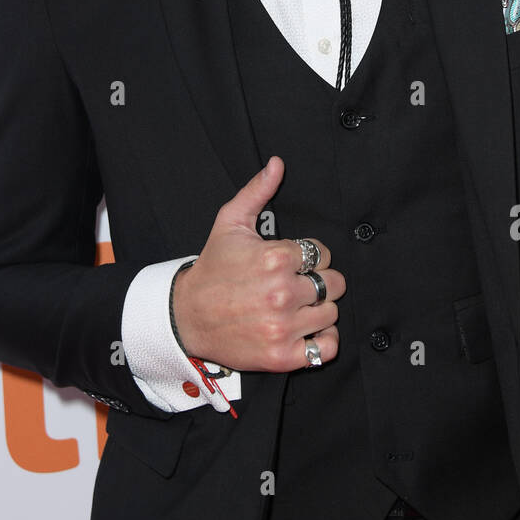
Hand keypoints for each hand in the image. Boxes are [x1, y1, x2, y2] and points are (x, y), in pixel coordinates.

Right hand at [172, 155, 344, 371]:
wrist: (186, 316)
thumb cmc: (212, 268)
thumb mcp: (230, 222)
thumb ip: (257, 191)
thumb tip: (277, 164)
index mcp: (275, 257)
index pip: (322, 253)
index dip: (309, 257)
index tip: (292, 263)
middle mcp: (283, 292)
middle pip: (333, 283)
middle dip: (318, 282)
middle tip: (296, 285)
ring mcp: (284, 326)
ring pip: (331, 313)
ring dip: (318, 310)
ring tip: (296, 307)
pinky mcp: (282, 355)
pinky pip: (326, 347)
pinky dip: (322, 341)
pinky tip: (306, 330)